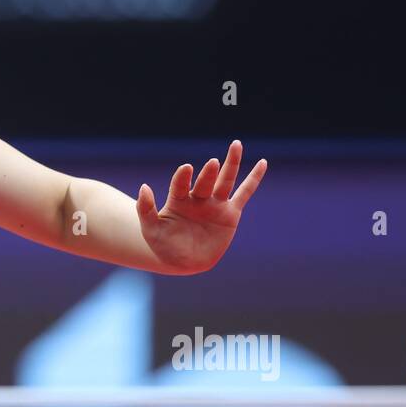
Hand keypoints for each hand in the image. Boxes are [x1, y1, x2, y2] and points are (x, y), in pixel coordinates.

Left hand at [136, 140, 266, 274]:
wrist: (182, 261)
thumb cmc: (163, 245)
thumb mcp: (151, 230)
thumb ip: (146, 209)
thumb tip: (143, 187)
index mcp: (178, 199)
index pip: (180, 184)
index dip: (183, 177)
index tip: (186, 168)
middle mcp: (197, 198)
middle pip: (205, 182)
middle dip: (208, 173)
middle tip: (212, 163)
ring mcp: (214, 204)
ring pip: (225, 181)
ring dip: (231, 163)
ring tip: (236, 144)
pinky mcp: (230, 214)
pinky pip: (244, 194)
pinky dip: (253, 179)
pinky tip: (262, 163)